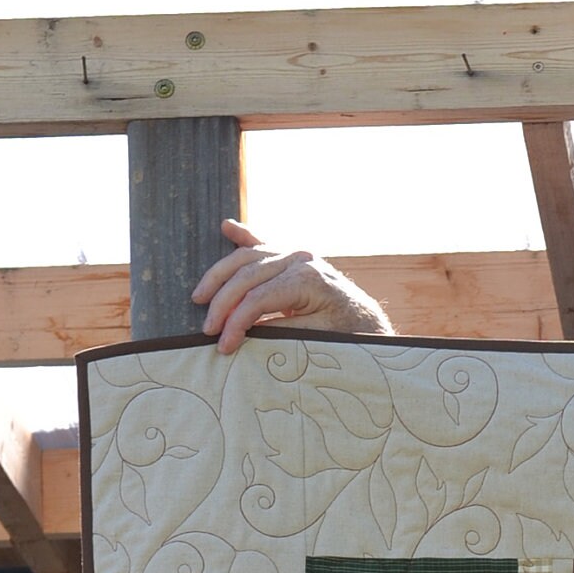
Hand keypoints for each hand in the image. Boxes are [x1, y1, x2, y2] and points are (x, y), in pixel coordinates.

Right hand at [191, 221, 393, 353]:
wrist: (373, 324)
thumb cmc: (351, 336)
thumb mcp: (318, 338)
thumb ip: (283, 331)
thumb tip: (245, 330)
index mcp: (307, 279)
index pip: (257, 300)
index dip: (235, 323)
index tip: (223, 345)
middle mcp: (300, 260)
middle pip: (247, 276)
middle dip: (221, 303)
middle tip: (206, 328)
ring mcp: (297, 255)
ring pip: (247, 258)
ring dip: (220, 275)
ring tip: (200, 295)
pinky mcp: (296, 258)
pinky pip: (264, 243)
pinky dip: (244, 236)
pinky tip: (227, 227)